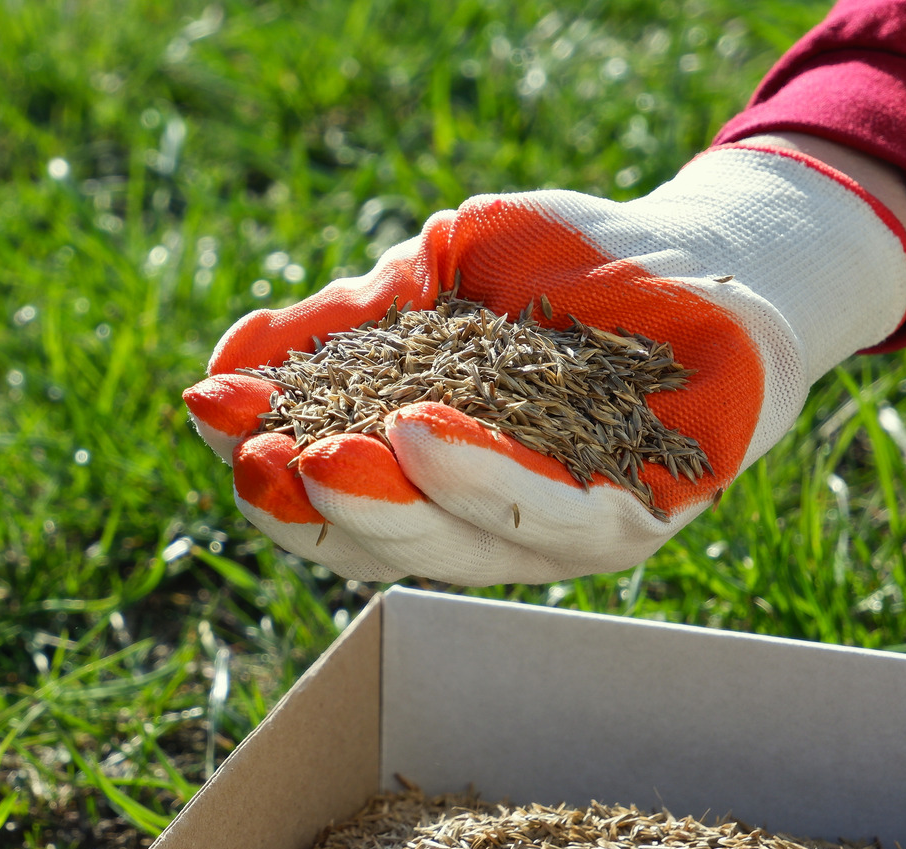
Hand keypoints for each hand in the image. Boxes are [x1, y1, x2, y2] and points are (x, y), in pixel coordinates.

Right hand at [184, 145, 905, 585]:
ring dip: (387, 502)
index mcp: (424, 477)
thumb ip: (343, 325)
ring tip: (329, 454)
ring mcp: (561, 531)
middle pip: (385, 540)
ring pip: (459, 541)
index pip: (333, 499)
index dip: (269, 466)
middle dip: (317, 502)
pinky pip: (557, 516)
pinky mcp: (640, 514)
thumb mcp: (429, 279)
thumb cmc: (554, 268)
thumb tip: (225, 361)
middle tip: (258, 459)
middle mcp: (484, 519)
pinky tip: (423, 435)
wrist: (692, 250)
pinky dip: (484, 480)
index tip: (213, 418)